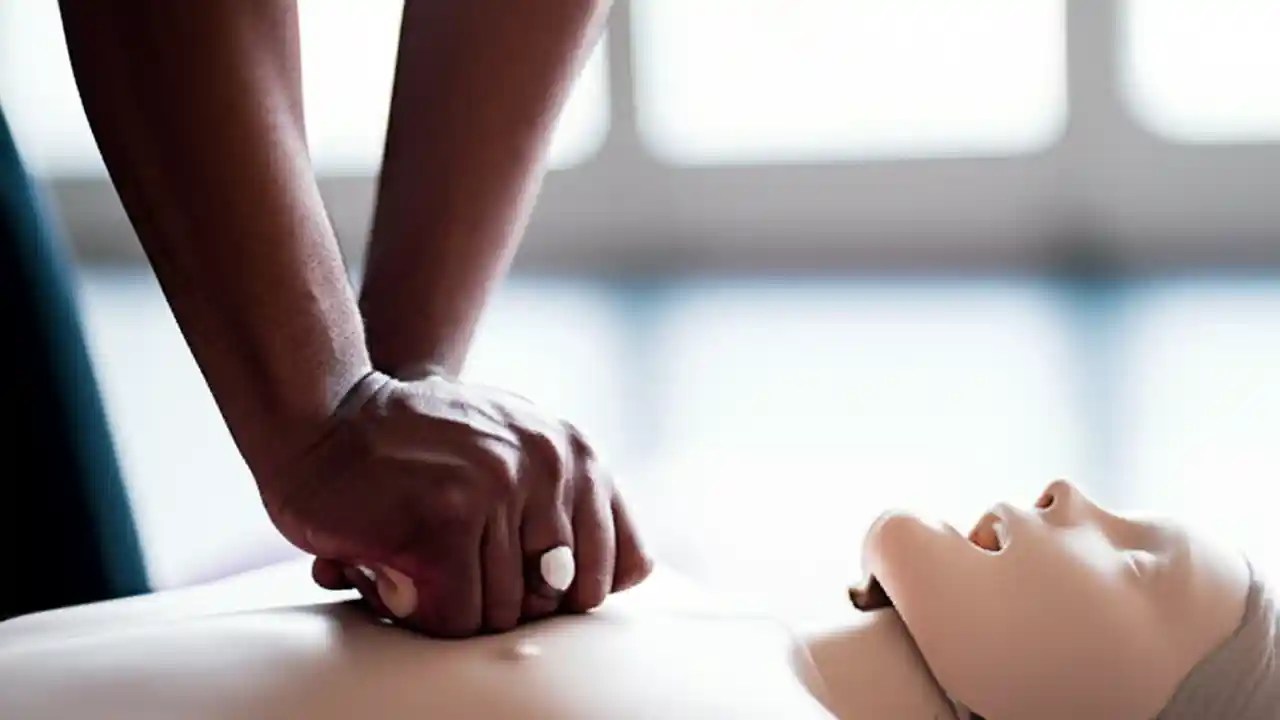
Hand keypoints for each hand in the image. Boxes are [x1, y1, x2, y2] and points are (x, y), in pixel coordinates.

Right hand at [257, 371, 650, 636]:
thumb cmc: (420, 444)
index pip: (619, 565)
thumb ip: (571, 497)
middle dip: (506, 604)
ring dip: (457, 610)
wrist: (327, 414)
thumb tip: (633, 577)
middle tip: (455, 569)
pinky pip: (458, 616)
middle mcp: (549, 462)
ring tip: (421, 565)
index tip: (520, 582)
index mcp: (573, 450)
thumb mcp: (512, 445)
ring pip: (505, 613)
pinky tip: (398, 576)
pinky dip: (425, 615)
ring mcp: (499, 486)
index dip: (571, 596)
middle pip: (558, 598)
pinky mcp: (448, 518)